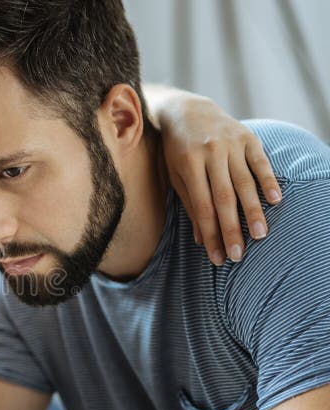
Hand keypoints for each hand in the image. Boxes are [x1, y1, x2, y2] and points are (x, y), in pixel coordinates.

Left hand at [158, 94, 280, 265]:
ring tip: (261, 235)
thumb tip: (203, 240)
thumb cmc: (177, 150)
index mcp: (188, 164)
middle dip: (232, 229)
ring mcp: (230, 143)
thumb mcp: (176, 175)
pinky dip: (268, 180)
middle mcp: (210, 153)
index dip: (211, 234)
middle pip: (224, 198)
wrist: (187, 110)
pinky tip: (276, 200)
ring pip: (245, 182)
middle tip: (239, 255)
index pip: (202, 207)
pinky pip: (260, 161)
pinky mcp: (247, 137)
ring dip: (254, 210)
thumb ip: (190, 204)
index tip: (218, 257)